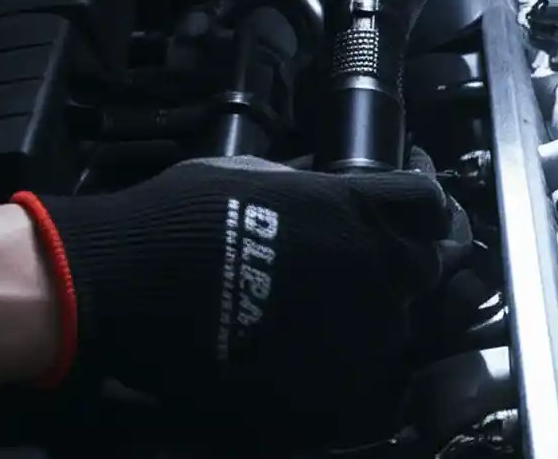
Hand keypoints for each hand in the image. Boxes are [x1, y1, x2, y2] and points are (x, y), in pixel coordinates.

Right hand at [12, 157, 451, 414]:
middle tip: (383, 265)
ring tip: (349, 317)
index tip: (424, 211)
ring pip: (407, 323)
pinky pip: (381, 381)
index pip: (429, 204)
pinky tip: (340, 359)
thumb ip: (311, 186)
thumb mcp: (254, 175)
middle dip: (413, 260)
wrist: (128, 283)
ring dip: (387, 315)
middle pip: (430, 264)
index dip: (429, 207)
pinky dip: (370, 370)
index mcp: (360, 206)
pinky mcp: (339, 382)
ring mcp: (364, 328)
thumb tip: (325, 184)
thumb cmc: (180, 216)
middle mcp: (378, 265)